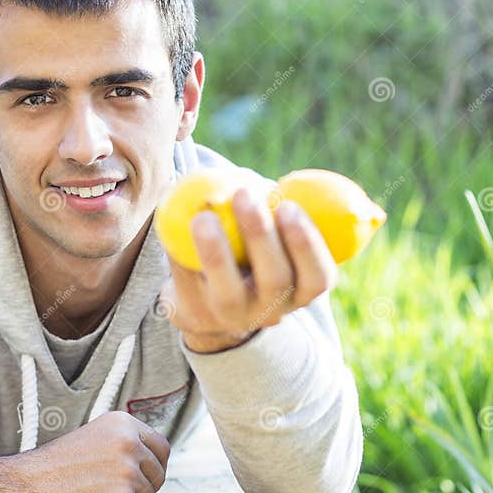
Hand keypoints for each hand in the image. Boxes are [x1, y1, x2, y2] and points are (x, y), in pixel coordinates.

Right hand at [0, 411, 170, 492]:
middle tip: (108, 491)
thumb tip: (157, 461)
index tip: (141, 476)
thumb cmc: (56, 466)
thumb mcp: (95, 437)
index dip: (154, 466)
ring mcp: (128, 474)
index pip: (162, 449)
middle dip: (141, 488)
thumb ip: (127, 443)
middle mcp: (131, 445)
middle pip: (158, 477)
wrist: (22, 487)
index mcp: (124, 424)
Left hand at [158, 186, 337, 352]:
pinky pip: (187, 283)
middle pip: (275, 280)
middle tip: (244, 194)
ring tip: (203, 215)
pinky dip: (179, 250)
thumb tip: (268, 176)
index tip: (288, 205)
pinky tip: (173, 220)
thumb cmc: (251, 252)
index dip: (307, 244)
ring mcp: (232, 316)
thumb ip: (278, 210)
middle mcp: (271, 309)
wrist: (208, 300)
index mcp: (301, 290)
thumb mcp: (275, 238)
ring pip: (228, 291)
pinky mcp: (195, 315)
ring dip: (216, 250)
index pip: (318, 276)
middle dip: (261, 235)